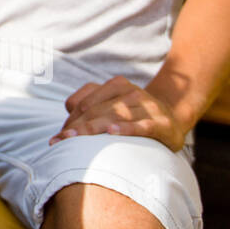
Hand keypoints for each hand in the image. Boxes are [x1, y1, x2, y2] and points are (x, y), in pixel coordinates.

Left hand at [49, 75, 186, 152]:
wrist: (173, 118)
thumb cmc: (133, 115)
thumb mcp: (113, 105)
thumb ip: (89, 107)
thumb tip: (65, 127)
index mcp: (116, 85)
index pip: (85, 102)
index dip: (69, 120)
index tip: (56, 139)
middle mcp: (131, 92)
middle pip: (96, 110)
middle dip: (76, 128)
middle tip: (60, 143)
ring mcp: (147, 106)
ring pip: (115, 117)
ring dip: (93, 129)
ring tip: (76, 141)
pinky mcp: (162, 123)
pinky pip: (141, 126)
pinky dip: (126, 129)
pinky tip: (111, 133)